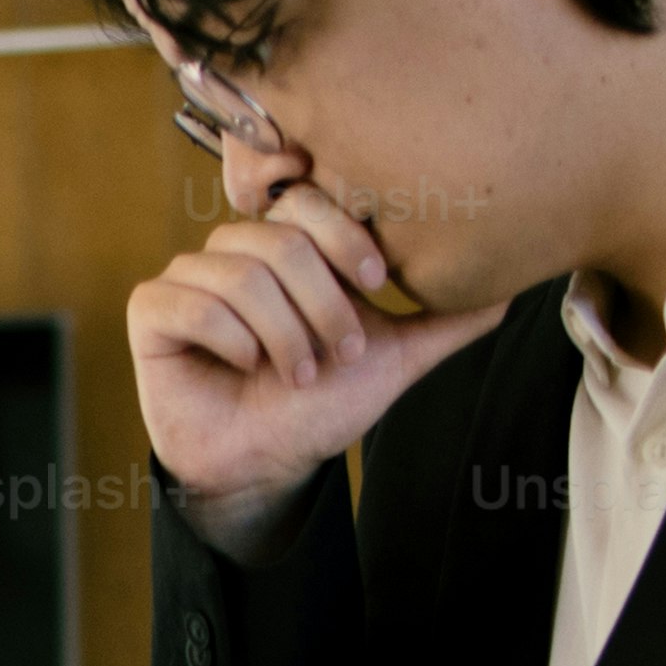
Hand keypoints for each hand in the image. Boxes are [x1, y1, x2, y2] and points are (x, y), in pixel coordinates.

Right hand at [128, 157, 509, 554]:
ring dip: (282, 332)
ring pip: (240, 274)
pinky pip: (190, 301)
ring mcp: (189, 276)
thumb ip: (444, 319)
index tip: (378, 282)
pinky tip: (243, 366)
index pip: (309, 200)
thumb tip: (513, 285)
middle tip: (338, 354)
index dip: (344, 234)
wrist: (266, 465)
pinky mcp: (152, 310)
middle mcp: (235, 251)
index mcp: (286, 247)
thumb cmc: (318, 406)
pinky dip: (229, 339)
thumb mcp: (394, 357)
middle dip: (321, 303)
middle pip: (278, 240)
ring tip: (296, 373)